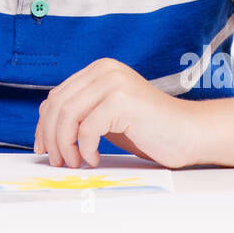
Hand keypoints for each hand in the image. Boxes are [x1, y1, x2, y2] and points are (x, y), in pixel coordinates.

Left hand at [33, 58, 199, 168]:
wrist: (189, 133)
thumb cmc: (149, 130)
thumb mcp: (107, 117)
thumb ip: (82, 114)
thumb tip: (47, 131)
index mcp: (99, 70)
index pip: (57, 96)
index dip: (44, 124)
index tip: (43, 148)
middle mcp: (104, 70)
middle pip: (57, 104)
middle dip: (51, 137)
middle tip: (58, 161)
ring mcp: (114, 81)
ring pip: (68, 115)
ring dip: (65, 145)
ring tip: (74, 163)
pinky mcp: (122, 99)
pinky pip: (87, 128)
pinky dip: (85, 148)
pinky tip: (94, 159)